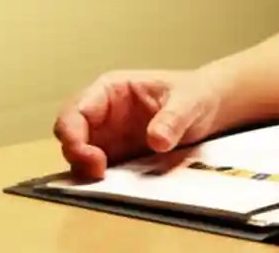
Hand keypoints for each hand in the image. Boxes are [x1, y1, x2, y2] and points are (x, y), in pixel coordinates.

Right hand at [53, 69, 221, 179]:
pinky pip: (98, 170)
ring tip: (107, 183)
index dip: (73, 133)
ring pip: (79, 156)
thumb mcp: (189, 100)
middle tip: (99, 173)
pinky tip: (114, 187)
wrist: (209, 108)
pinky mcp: (117, 157)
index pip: (76, 110)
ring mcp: (107, 137)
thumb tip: (157, 140)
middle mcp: (101, 114)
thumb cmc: (194, 93)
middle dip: (76, 155)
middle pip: (69, 135)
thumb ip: (173, 118)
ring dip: (85, 171)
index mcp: (110, 90)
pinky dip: (100, 181)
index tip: (92, 157)